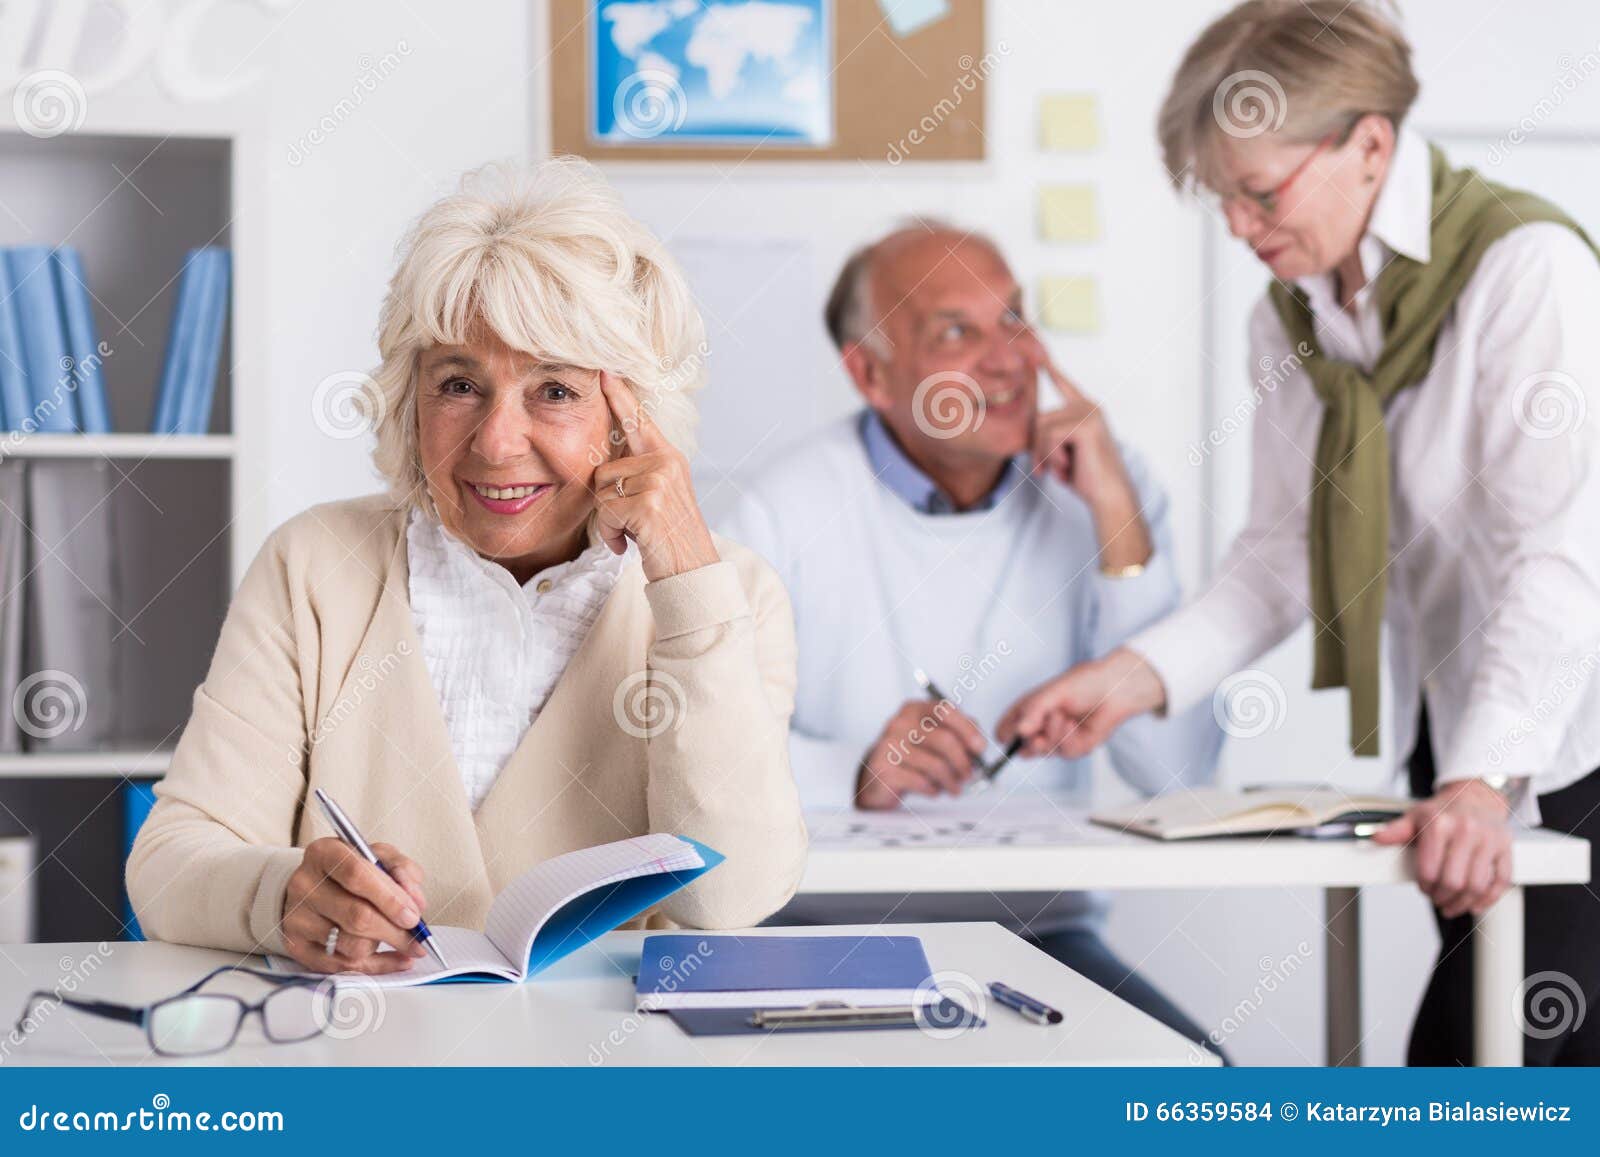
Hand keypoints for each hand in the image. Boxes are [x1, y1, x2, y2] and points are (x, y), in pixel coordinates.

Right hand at [280, 839, 428, 974]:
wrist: (313, 887)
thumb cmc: (351, 870)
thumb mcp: (379, 856)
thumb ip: (402, 871)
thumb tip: (415, 902)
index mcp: (325, 853)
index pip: (358, 876)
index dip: (390, 899)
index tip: (413, 915)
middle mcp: (305, 885)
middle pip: (357, 916)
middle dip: (395, 931)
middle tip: (417, 936)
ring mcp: (297, 918)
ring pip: (351, 945)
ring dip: (382, 945)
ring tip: (396, 937)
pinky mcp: (296, 946)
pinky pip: (342, 966)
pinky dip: (376, 966)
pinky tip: (396, 958)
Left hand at [592, 372, 719, 581]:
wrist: (692, 573)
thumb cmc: (671, 540)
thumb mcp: (660, 498)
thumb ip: (640, 475)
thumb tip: (604, 468)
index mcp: (669, 458)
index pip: (639, 422)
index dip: (619, 396)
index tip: (605, 371)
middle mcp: (666, 463)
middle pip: (604, 470)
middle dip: (608, 503)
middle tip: (632, 524)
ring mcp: (658, 481)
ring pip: (601, 492)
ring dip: (608, 521)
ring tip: (634, 534)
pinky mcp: (648, 503)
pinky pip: (605, 512)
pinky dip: (611, 534)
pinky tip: (630, 545)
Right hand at [856, 699, 987, 809]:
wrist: (875, 776)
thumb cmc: (910, 757)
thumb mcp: (932, 739)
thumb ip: (957, 735)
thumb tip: (978, 747)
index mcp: (914, 709)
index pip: (946, 710)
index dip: (968, 729)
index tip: (980, 748)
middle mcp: (900, 723)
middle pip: (945, 740)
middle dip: (963, 761)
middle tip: (969, 775)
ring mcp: (889, 745)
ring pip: (936, 765)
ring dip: (951, 781)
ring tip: (953, 788)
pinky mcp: (884, 768)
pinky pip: (921, 782)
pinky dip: (933, 790)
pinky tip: (933, 790)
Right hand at [997, 647, 1165, 758]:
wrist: (1115, 688)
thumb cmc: (1083, 683)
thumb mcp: (1052, 693)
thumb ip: (1033, 712)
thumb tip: (1019, 731)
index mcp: (1029, 711)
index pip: (1006, 730)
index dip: (1005, 735)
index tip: (1010, 735)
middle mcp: (1041, 727)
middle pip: (1023, 748)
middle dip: (1029, 743)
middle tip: (1036, 735)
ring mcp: (1057, 739)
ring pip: (1044, 751)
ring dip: (1052, 735)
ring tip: (1062, 716)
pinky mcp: (1075, 747)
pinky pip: (1065, 752)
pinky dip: (1067, 738)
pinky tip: (1074, 724)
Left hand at [1029, 361, 1150, 569]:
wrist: (1110, 496)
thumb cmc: (1086, 478)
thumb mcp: (1062, 452)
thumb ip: (1050, 436)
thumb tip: (1031, 427)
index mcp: (1085, 410)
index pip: (1065, 385)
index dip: (1052, 371)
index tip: (1039, 356)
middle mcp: (1088, 406)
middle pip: (1039, 418)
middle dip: (1036, 447)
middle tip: (1043, 470)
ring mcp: (1088, 413)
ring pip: (1042, 428)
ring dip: (1043, 454)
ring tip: (1058, 470)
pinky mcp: (1085, 424)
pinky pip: (1049, 437)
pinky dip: (1051, 457)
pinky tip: (1066, 467)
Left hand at [1371, 780, 1512, 917]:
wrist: (1476, 796)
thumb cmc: (1444, 810)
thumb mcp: (1416, 816)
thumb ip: (1396, 830)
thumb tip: (1375, 837)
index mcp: (1440, 824)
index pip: (1430, 870)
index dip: (1425, 886)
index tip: (1424, 888)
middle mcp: (1467, 831)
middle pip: (1453, 882)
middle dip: (1442, 897)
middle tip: (1437, 898)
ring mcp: (1489, 840)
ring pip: (1477, 885)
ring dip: (1462, 903)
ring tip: (1452, 905)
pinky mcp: (1505, 848)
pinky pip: (1501, 881)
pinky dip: (1488, 899)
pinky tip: (1475, 905)